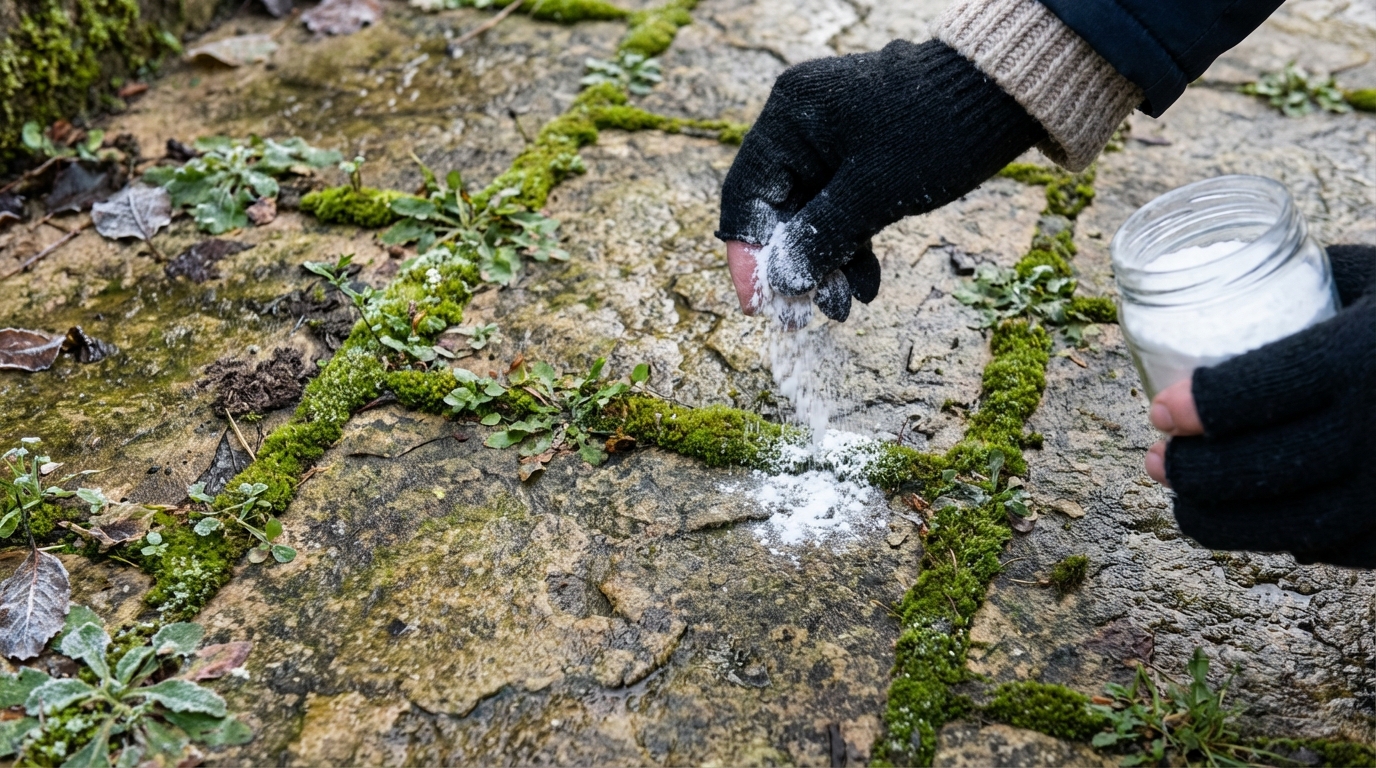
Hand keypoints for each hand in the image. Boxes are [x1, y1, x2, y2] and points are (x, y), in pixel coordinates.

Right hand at [716, 39, 1045, 321]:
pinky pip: (843, 210)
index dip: (748, 256)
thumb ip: (820, 237)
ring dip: (826, 265)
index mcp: (790, 117)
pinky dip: (851, 248)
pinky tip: (865, 287)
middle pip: (779, 210)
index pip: (748, 195)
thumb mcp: (874, 192)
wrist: (1009, 95)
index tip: (756, 307)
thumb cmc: (938, 130)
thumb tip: (779, 282)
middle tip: (801, 320)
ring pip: (813, 217)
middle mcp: (803, 125)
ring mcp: (834, 141)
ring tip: (841, 309)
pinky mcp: (864, 158)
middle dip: (795, 267)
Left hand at [1148, 244, 1375, 566]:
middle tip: (1156, 459)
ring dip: (1224, 520)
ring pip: (1299, 527)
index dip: (1197, 409)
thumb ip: (1306, 287)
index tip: (1157, 411)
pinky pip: (1347, 551)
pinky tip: (1254, 519)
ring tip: (1183, 498)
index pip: (1257, 392)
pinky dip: (1290, 540)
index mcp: (1370, 355)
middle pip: (1264, 470)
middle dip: (1196, 472)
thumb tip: (1217, 310)